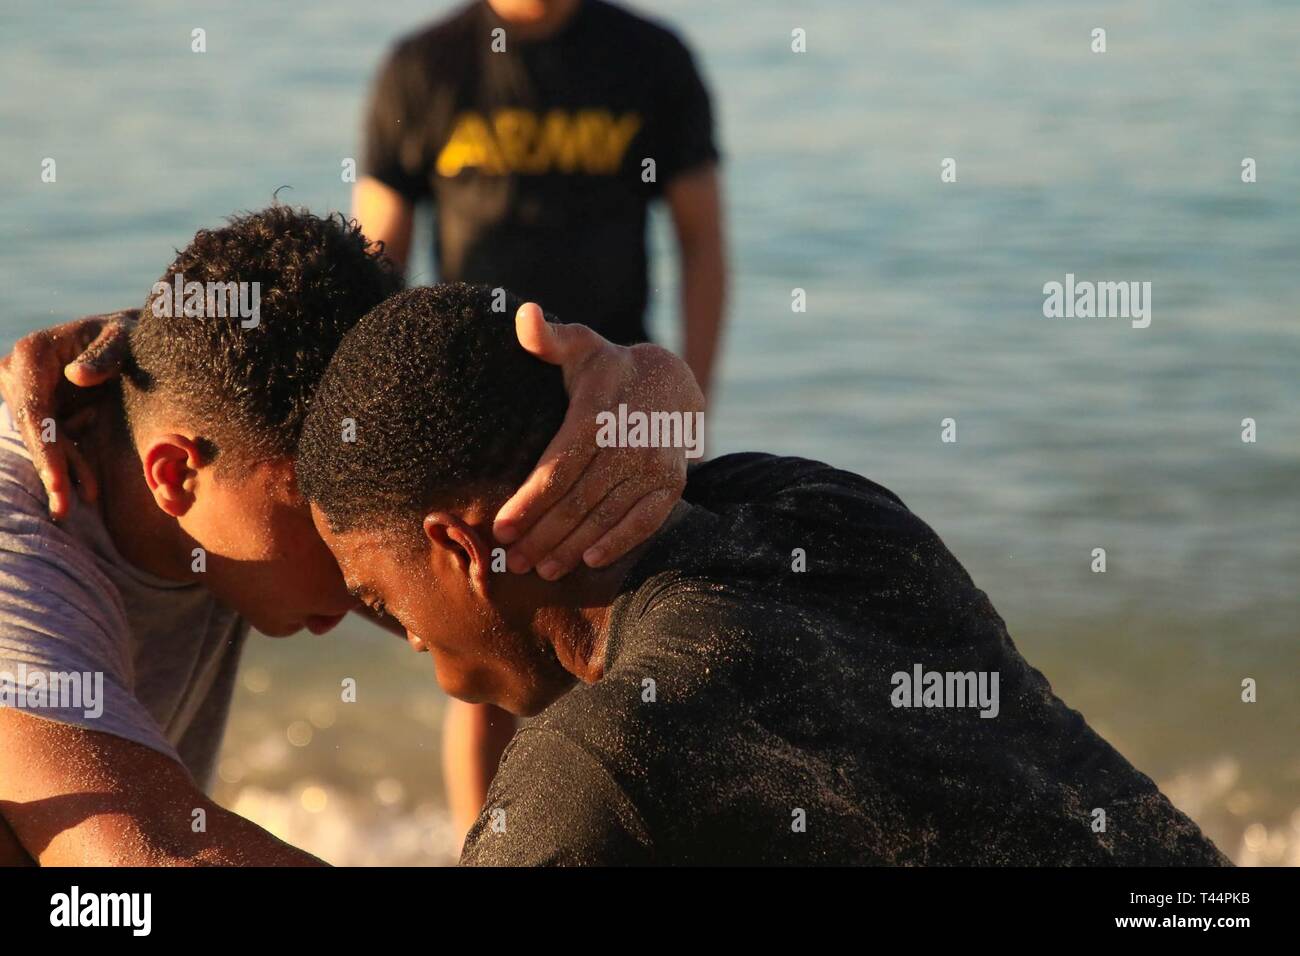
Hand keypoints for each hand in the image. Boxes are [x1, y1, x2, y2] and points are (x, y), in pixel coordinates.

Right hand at [0, 310, 134, 519]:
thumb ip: (105, 354)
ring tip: (91, 498)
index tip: (56, 479)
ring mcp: (28, 393)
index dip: (45, 448)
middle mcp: (18, 374)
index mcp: (31, 354)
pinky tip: (90, 487)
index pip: (34, 410)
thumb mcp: (123, 336)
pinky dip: (73, 463)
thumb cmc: (128, 333)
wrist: (130, 336)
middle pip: (33, 431)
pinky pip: (55, 441)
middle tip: (64, 510)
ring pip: (44, 441)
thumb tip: (77, 376)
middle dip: (51, 469)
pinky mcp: (44, 409)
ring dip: (66, 471)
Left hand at [493, 303, 703, 579]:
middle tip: (514, 562)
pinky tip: (589, 561)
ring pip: (605, 516)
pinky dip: (618, 543)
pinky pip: (644, 521)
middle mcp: (628, 443)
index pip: (557, 469)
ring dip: (571, 547)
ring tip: (542, 569)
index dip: (528, 503)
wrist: (673, 381)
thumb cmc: (608, 368)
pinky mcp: (672, 484)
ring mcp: (653, 466)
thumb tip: (525, 316)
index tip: (501, 528)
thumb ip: (549, 338)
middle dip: (542, 536)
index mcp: (597, 414)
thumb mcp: (580, 346)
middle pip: (577, 501)